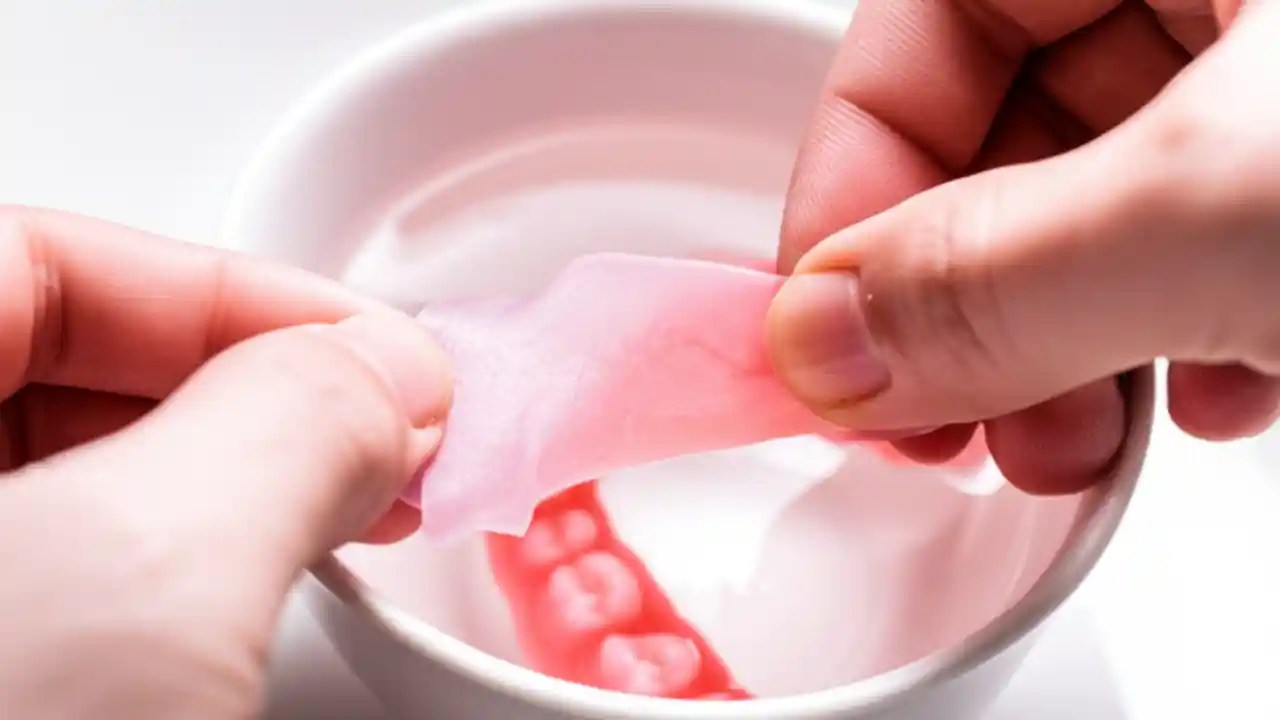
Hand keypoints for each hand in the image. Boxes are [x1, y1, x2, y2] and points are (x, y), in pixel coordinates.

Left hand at [0, 208, 450, 718]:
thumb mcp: (149, 578)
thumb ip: (283, 428)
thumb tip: (384, 374)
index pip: (36, 260)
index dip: (229, 293)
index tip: (378, 349)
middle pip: (68, 361)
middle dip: (255, 390)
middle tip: (386, 434)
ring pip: (90, 471)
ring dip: (246, 477)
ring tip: (359, 507)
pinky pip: (86, 571)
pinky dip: (202, 560)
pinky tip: (272, 577)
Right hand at [767, 0, 1278, 492]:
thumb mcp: (1228, 207)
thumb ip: (1004, 272)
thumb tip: (829, 336)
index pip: (931, 14)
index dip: (853, 169)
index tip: (832, 328)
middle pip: (1005, 122)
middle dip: (962, 291)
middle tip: (943, 408)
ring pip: (1099, 200)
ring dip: (1059, 340)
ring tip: (1070, 438)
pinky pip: (1200, 241)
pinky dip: (1171, 337)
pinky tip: (1199, 401)